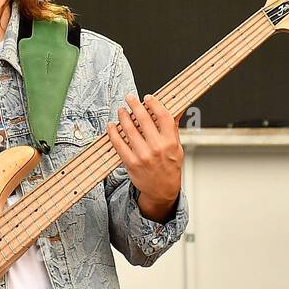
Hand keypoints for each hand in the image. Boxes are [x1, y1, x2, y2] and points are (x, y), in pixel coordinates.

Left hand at [106, 93, 183, 219]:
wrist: (162, 190)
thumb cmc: (169, 167)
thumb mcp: (177, 147)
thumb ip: (173, 128)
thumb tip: (177, 109)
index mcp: (170, 142)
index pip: (163, 116)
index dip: (154, 104)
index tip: (147, 98)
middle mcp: (157, 148)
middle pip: (144, 120)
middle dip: (135, 105)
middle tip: (129, 98)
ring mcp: (143, 156)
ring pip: (129, 130)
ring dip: (123, 117)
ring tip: (121, 110)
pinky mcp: (131, 163)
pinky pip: (119, 144)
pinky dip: (113, 133)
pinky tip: (111, 126)